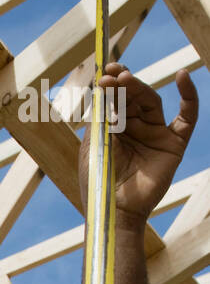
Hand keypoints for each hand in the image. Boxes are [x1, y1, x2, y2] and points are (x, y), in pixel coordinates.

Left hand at [78, 64, 198, 224]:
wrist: (115, 209)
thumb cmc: (99, 181)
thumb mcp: (93, 144)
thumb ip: (99, 117)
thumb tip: (101, 87)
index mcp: (115, 129)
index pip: (117, 99)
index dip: (111, 84)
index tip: (103, 74)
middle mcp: (136, 128)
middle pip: (133, 96)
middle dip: (122, 84)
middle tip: (112, 75)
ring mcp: (156, 134)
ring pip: (151, 101)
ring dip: (138, 87)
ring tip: (124, 79)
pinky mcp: (174, 143)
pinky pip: (187, 116)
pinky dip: (189, 95)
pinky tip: (182, 76)